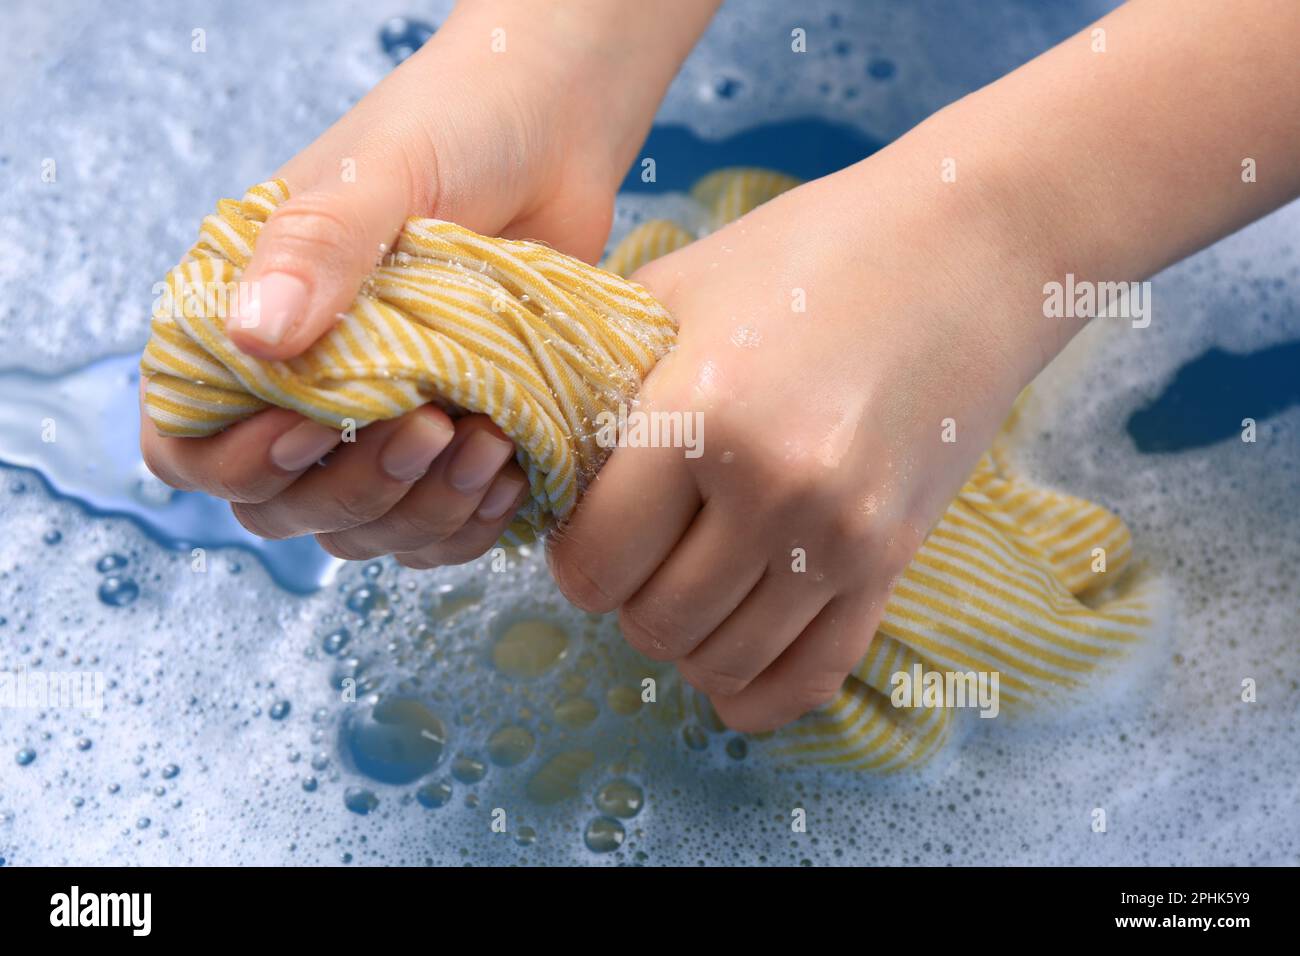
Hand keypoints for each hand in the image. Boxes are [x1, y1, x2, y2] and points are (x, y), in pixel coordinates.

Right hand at [140, 2, 663, 565]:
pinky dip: (469, 525)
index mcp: (246, 324)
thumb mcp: (382, 171)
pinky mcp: (448, 446)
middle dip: (354, 488)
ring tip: (487, 444)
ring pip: (361, 532)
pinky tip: (510, 474)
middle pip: (279, 509)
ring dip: (421, 513)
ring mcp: (374, 426)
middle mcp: (300, 389)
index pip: (188, 442)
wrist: (554, 136)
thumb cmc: (453, 131)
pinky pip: (435, 533)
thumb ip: (317, 246)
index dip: (238, 463)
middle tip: (431, 428)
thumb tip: (255, 335)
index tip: (316, 429)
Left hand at [546, 162, 1041, 732]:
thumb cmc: (811, 254)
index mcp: (702, 417)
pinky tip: (730, 665)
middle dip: (625, 599)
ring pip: (722, 661)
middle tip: (636, 552)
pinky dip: (756, 691)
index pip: (596, 562)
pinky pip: (812, 676)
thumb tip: (542, 465)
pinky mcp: (895, 563)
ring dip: (685, 639)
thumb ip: (598, 381)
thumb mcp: (679, 290)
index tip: (585, 531)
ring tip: (685, 584)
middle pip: (653, 622)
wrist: (968, 249)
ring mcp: (844, 540)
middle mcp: (775, 493)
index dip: (572, 557)